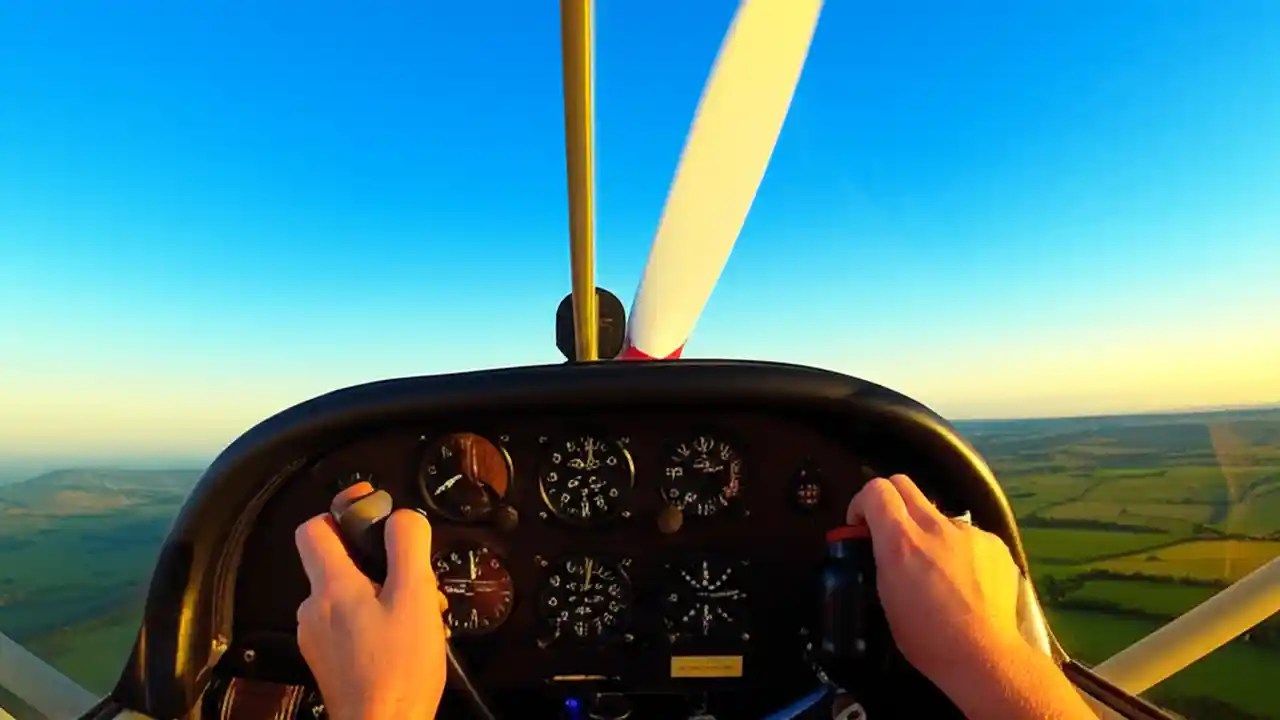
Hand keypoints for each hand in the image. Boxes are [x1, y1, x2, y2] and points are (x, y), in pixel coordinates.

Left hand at [295, 482, 447, 719]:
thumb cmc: (398, 667)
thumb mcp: (415, 596)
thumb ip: (408, 547)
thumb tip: (402, 517)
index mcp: (330, 587)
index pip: (314, 528)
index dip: (341, 512)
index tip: (372, 511)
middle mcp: (313, 610)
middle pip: (337, 563)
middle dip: (377, 561)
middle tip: (414, 575)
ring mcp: (317, 639)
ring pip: (347, 596)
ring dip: (381, 594)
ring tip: (419, 613)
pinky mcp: (329, 663)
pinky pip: (348, 625)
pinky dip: (375, 621)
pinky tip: (404, 638)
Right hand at [846, 474, 1021, 682]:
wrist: (983, 656)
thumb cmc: (926, 638)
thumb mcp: (887, 598)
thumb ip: (883, 560)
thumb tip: (883, 546)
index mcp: (901, 541)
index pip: (876, 490)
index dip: (862, 503)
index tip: (862, 525)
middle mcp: (934, 527)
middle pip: (904, 485)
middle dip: (890, 502)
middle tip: (891, 532)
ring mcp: (968, 533)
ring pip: (938, 515)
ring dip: (929, 533)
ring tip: (938, 570)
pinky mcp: (994, 544)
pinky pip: (968, 536)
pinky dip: (960, 551)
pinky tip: (967, 581)